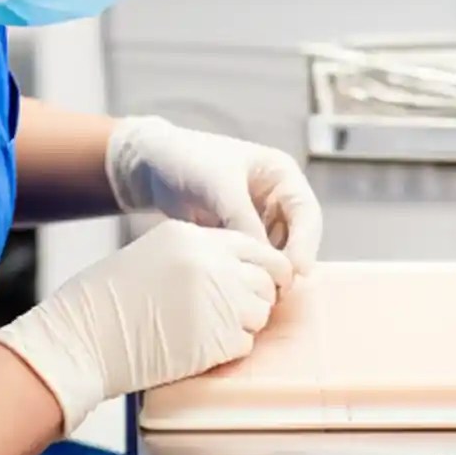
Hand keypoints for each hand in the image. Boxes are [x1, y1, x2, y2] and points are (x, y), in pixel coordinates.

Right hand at [0, 221, 291, 433]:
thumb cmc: (103, 302)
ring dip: (245, 324)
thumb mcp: (149, 255)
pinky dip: (230, 349)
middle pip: (266, 276)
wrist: (80, 339)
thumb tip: (235, 273)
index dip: (262, 267)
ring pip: (261, 311)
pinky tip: (201, 348)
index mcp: (190, 236)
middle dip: (258, 295)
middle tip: (238, 312)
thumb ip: (194, 256)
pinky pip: (246, 343)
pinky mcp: (217, 339)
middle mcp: (210, 262)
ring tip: (210, 331)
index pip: (253, 245)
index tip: (260, 282)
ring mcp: (218, 300)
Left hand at [104, 116, 322, 273]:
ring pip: (276, 253)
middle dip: (289, 264)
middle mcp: (276, 199)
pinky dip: (250, 273)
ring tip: (259, 293)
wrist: (149, 164)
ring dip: (270, 272)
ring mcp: (258, 220)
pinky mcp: (237, 237)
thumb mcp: (218, 186)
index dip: (306, 243)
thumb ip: (243, 220)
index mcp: (281, 175)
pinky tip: (241, 288)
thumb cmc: (186, 160)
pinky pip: (252, 259)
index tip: (296, 270)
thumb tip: (266, 260)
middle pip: (297, 238)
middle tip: (278, 291)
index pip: (306, 213)